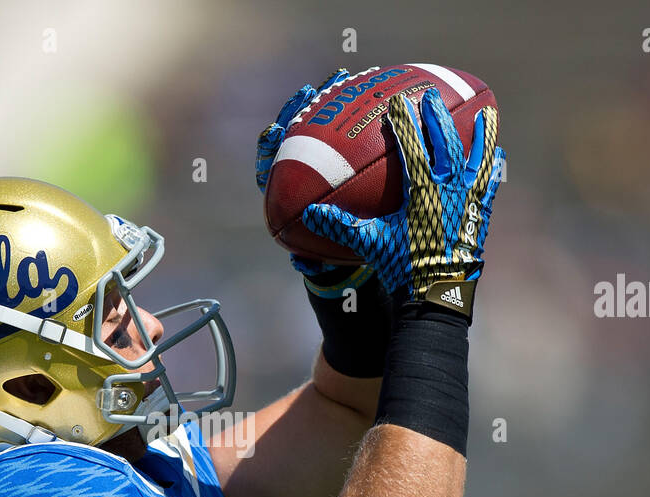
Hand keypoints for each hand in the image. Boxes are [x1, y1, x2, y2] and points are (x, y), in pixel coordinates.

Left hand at [257, 69, 377, 282]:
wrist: (343, 253)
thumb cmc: (328, 258)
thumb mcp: (321, 262)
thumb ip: (310, 262)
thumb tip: (302, 265)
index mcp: (284, 191)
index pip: (270, 161)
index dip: (270, 146)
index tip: (275, 131)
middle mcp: (298, 170)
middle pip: (293, 132)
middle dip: (299, 108)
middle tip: (310, 91)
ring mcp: (321, 156)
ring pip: (321, 122)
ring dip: (331, 99)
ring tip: (344, 78)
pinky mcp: (344, 152)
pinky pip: (352, 129)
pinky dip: (362, 114)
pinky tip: (379, 97)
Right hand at [301, 88, 504, 317]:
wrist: (438, 295)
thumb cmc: (402, 268)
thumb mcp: (369, 244)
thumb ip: (340, 225)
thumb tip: (310, 212)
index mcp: (421, 192)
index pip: (412, 148)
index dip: (405, 123)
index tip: (398, 102)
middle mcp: (448, 190)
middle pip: (445, 143)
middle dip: (437, 116)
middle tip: (431, 95)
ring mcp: (468, 200)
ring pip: (477, 156)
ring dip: (481, 132)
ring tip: (487, 110)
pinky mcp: (480, 213)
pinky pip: (489, 182)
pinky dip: (493, 166)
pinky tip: (498, 153)